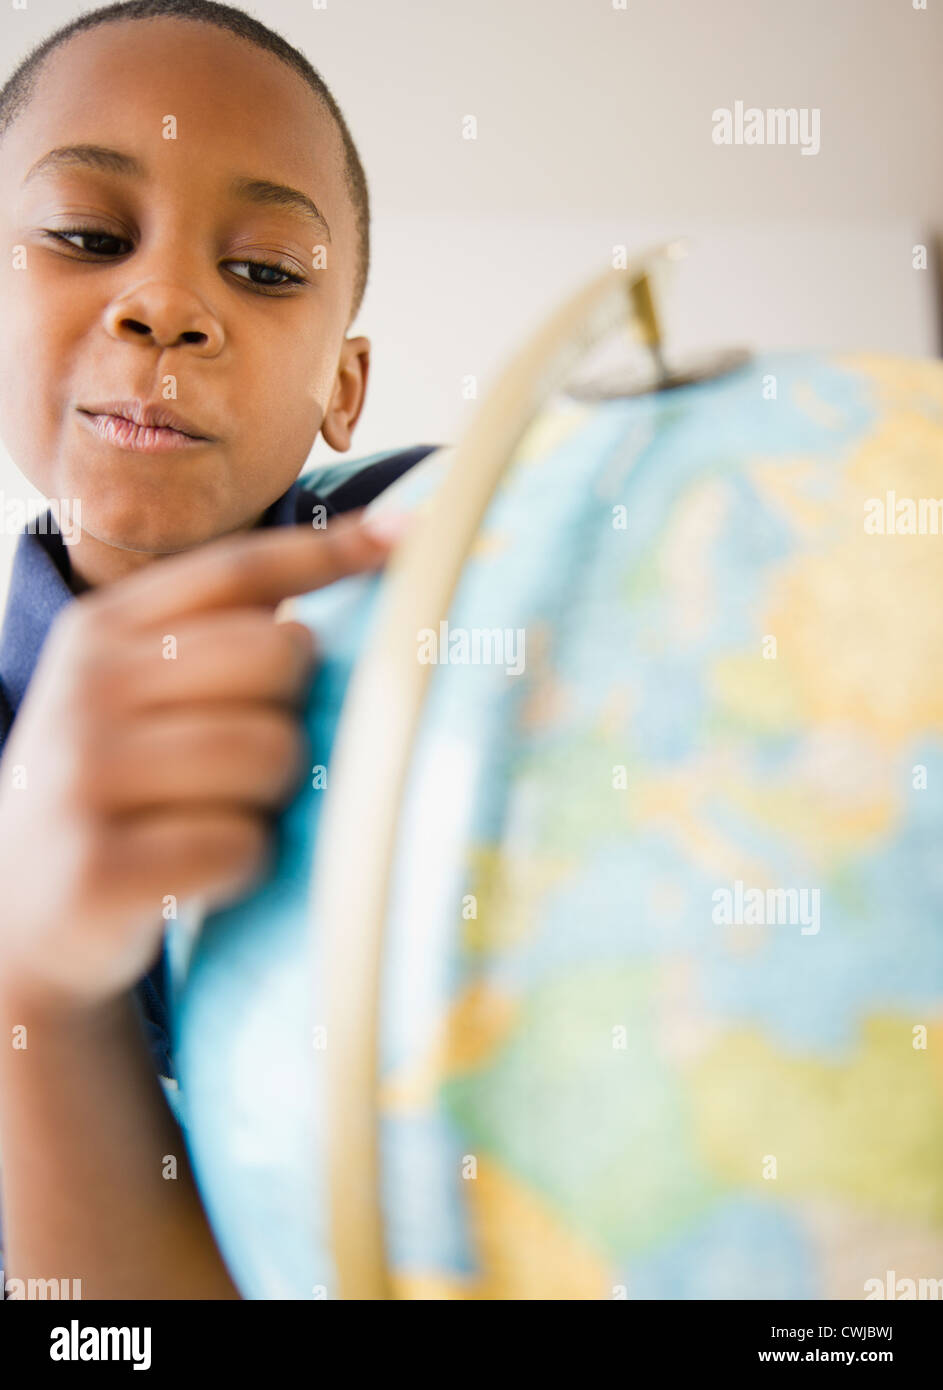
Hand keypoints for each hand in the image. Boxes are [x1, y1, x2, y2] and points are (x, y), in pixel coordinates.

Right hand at [0, 510, 396, 1012]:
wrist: (23, 920)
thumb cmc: (119, 792)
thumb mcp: (136, 696)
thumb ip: (222, 636)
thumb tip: (371, 550)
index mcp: (102, 631)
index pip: (238, 570)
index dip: (328, 552)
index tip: (409, 532)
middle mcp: (87, 688)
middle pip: (278, 655)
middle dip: (294, 710)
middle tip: (250, 756)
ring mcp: (85, 775)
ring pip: (271, 751)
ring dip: (271, 796)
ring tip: (220, 814)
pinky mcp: (101, 866)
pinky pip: (243, 843)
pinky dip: (244, 862)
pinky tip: (201, 870)